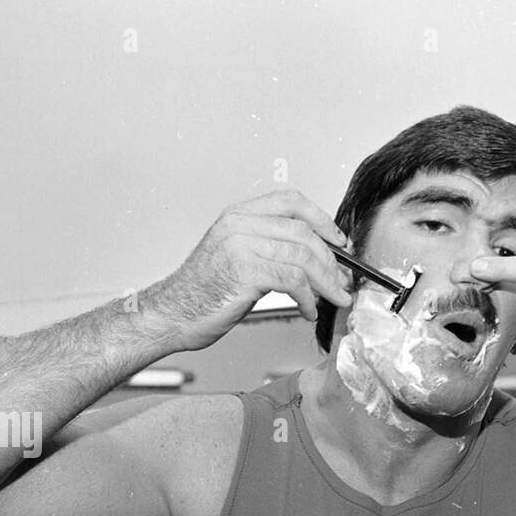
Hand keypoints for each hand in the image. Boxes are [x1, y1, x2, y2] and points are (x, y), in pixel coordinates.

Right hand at [152, 190, 352, 350]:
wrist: (172, 314)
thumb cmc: (204, 293)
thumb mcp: (238, 258)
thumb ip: (270, 250)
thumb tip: (315, 261)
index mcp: (239, 215)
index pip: (291, 201)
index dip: (322, 220)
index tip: (339, 242)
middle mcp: (239, 225)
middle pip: (303, 232)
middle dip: (331, 261)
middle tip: (342, 283)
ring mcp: (240, 246)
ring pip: (302, 256)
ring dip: (325, 283)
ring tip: (332, 300)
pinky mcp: (244, 271)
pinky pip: (292, 280)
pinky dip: (308, 298)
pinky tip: (308, 310)